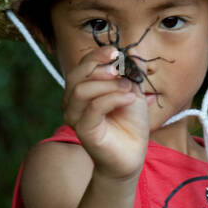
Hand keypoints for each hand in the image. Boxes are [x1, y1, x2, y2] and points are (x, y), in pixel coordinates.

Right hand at [63, 44, 150, 181]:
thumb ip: (130, 74)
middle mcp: (73, 102)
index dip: (96, 56)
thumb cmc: (130, 125)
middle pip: (76, 75)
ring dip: (109, 85)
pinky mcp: (84, 130)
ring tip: (129, 91)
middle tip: (119, 71)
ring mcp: (76, 117)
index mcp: (82, 90)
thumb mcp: (133, 93)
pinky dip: (114, 98)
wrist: (131, 155)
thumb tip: (134, 53)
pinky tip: (130, 100)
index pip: (81, 66)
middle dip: (99, 68)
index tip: (115, 52)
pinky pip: (94, 107)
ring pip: (82, 90)